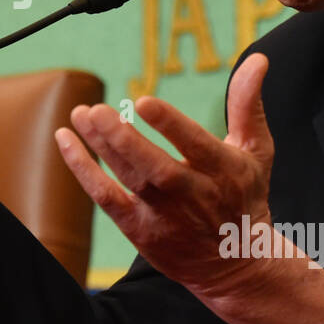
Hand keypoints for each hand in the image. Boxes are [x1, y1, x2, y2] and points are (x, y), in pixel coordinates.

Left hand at [54, 54, 281, 299]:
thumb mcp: (256, 150)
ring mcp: (165, 216)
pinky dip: (84, 171)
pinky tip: (66, 141)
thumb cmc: (244, 195)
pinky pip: (106, 199)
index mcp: (225, 171)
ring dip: (100, 146)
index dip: (170, 125)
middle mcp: (194, 195)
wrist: (235, 263)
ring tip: (80, 114)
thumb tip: (257, 60)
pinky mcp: (140, 231)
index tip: (145, 101)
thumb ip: (247, 104)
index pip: (196, 145)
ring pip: (128, 179)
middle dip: (124, 141)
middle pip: (156, 168)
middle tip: (98, 110)